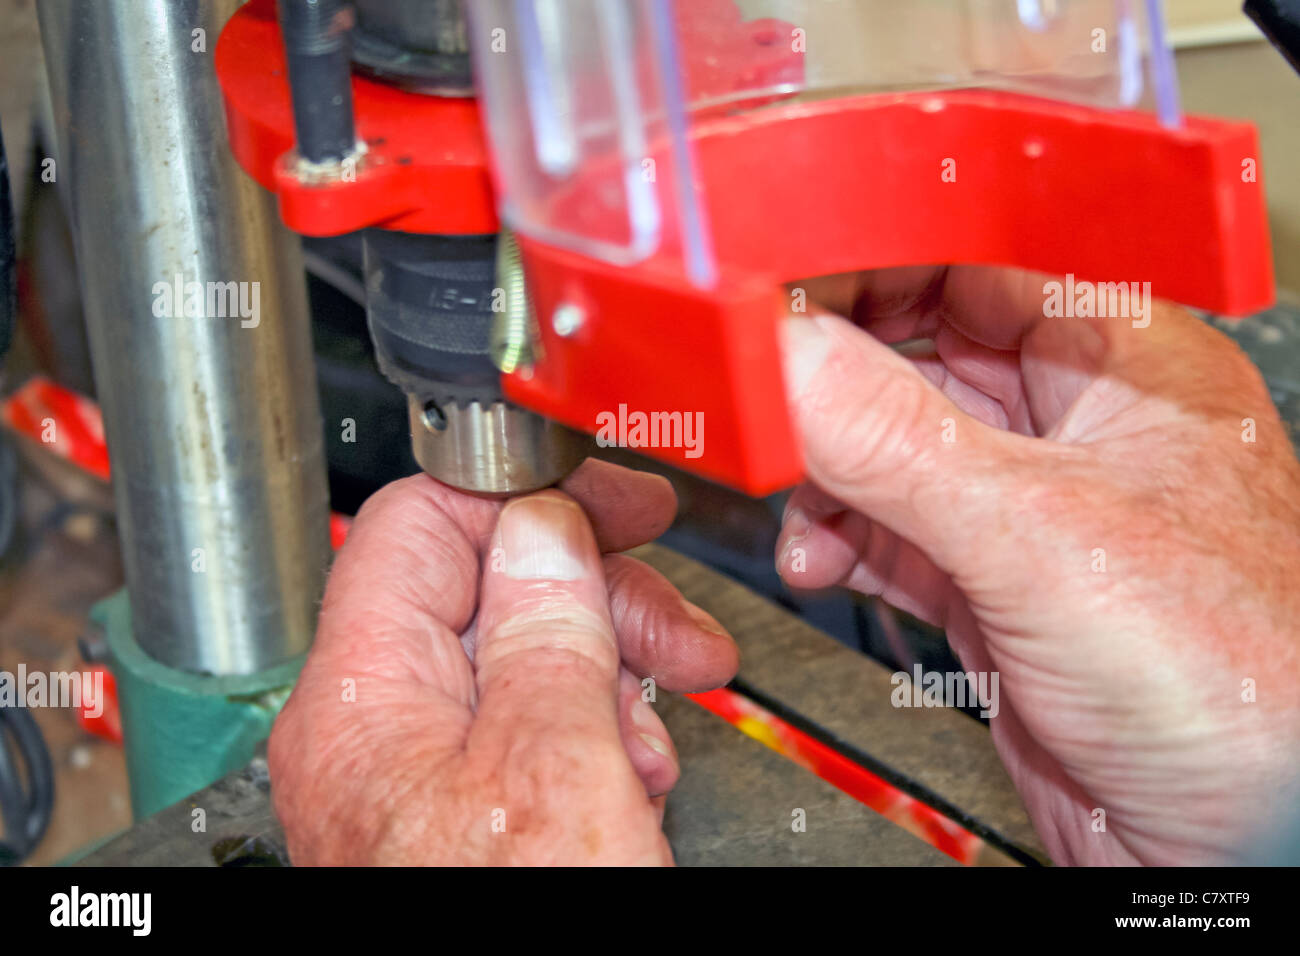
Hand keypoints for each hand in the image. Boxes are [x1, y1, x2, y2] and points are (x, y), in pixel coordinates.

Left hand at [269, 460, 736, 863]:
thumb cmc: (517, 926)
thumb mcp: (555, 770)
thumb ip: (548, 631)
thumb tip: (544, 527)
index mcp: (367, 697)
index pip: (421, 524)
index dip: (525, 498)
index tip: (611, 500)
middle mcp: (378, 731)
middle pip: (482, 589)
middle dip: (593, 595)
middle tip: (676, 628)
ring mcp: (420, 776)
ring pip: (519, 660)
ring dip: (609, 671)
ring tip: (660, 724)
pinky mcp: (465, 814)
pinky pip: (530, 730)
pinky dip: (597, 732)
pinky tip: (635, 770)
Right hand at [778, 266, 1299, 864]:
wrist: (1247, 844)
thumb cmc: (1244, 688)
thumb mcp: (1041, 541)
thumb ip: (896, 444)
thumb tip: (787, 356)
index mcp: (1121, 365)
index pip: (968, 263)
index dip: (864, 263)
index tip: (769, 287)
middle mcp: (1072, 427)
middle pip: (914, 356)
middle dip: (828, 380)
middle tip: (760, 394)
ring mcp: (1026, 508)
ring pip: (886, 449)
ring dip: (824, 475)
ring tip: (801, 507)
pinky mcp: (989, 583)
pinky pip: (884, 531)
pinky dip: (836, 542)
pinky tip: (821, 563)